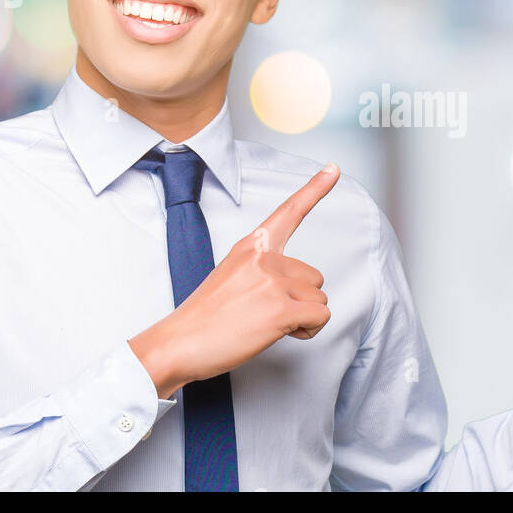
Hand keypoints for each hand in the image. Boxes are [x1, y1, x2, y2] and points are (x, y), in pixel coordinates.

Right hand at [129, 163, 339, 398]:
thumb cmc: (204, 318)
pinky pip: (320, 316)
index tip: (333, 169)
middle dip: (300, 300)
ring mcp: (272, 282)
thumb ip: (262, 271)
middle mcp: (263, 258)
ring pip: (319, 299)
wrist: (179, 344)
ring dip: (303, 317)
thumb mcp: (231, 276)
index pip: (288, 212)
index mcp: (250, 247)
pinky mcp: (280, 309)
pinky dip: (308, 330)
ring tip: (266, 325)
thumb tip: (290, 289)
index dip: (315, 189)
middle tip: (264, 313)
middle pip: (315, 277)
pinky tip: (281, 334)